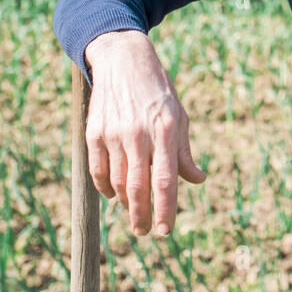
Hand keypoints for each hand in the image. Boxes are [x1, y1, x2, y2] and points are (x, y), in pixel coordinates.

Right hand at [83, 30, 205, 236]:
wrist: (124, 60)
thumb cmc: (158, 92)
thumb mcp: (179, 116)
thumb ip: (184, 152)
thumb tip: (197, 180)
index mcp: (166, 131)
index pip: (166, 181)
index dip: (166, 210)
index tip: (165, 231)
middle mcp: (139, 133)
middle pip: (139, 188)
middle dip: (142, 216)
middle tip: (144, 231)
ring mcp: (114, 133)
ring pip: (117, 182)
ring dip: (125, 203)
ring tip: (133, 212)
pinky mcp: (94, 132)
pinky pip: (98, 170)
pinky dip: (105, 188)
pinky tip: (113, 194)